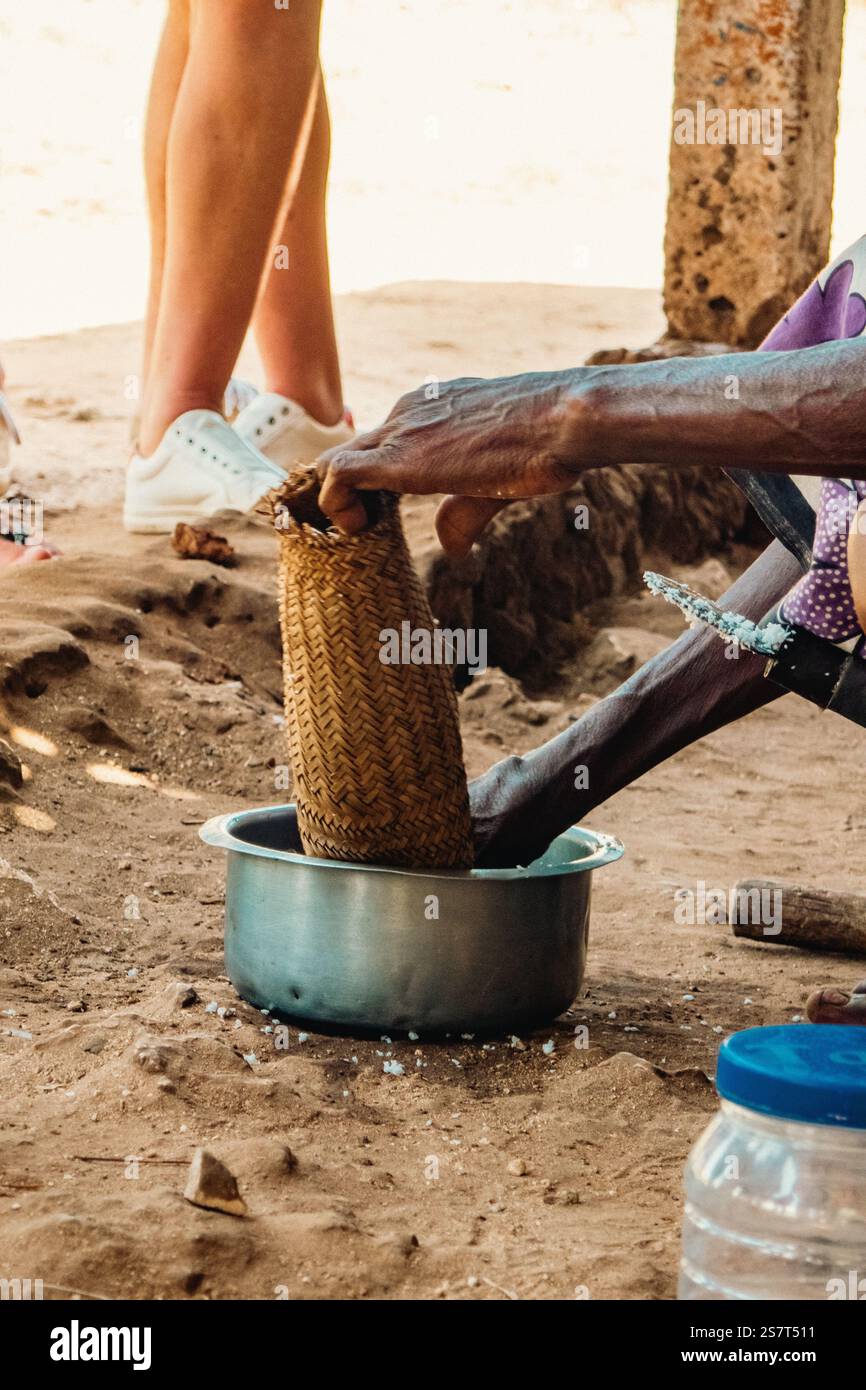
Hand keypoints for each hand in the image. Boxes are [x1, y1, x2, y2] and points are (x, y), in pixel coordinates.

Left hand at [317, 370, 591, 554]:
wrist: (562, 418)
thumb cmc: (549, 443)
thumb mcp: (500, 480)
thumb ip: (462, 512)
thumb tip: (451, 551)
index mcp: (433, 408)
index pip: (383, 442)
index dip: (374, 484)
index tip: (385, 514)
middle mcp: (409, 412)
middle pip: (351, 452)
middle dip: (348, 495)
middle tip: (365, 530)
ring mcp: (400, 430)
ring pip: (333, 462)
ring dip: (339, 503)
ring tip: (359, 533)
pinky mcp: (396, 456)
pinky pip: (336, 476)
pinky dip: (335, 507)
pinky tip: (360, 530)